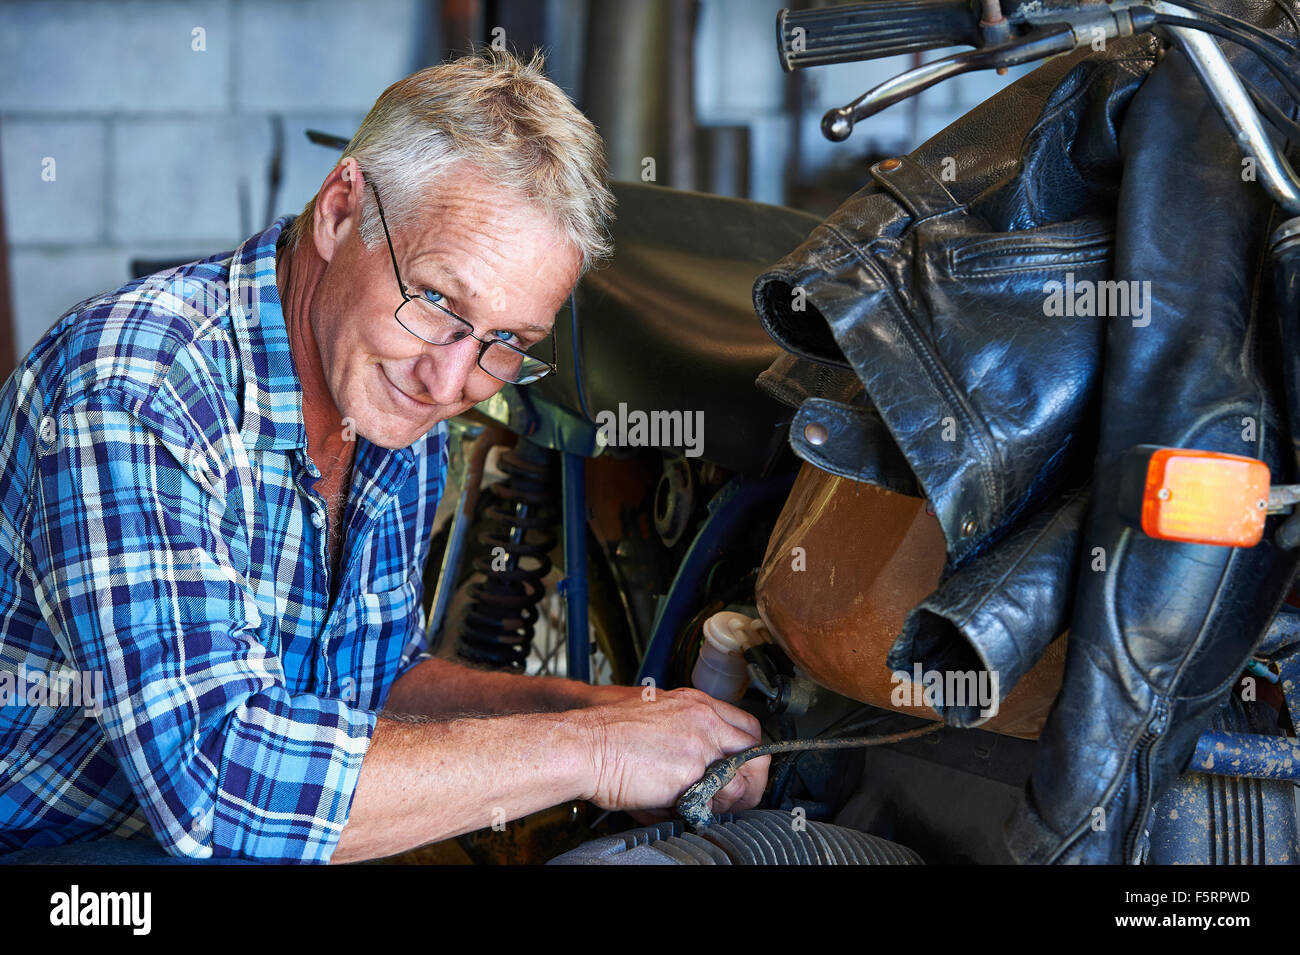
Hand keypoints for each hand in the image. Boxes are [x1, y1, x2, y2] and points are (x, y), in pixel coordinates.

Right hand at [580, 687, 768, 815]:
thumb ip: (687, 734)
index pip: (747, 727)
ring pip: (740, 780)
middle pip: (755, 752)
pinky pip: (715, 799)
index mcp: (696, 703)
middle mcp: (704, 719)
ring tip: (703, 805)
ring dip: (727, 799)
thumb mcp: (656, 716)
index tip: (742, 770)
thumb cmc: (607, 734)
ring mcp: (701, 744)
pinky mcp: (690, 771)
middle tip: (737, 796)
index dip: (748, 754)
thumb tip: (705, 767)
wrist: (584, 744)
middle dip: (751, 780)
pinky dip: (704, 810)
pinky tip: (683, 808)